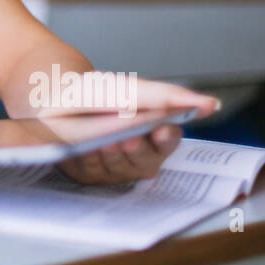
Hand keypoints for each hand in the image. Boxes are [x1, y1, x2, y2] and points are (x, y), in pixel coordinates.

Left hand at [43, 76, 219, 184]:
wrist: (54, 96)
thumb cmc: (98, 92)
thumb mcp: (130, 90)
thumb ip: (167, 96)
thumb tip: (211, 105)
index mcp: (153, 135)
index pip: (167, 141)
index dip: (166, 139)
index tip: (164, 129)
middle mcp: (135, 157)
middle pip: (144, 160)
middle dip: (137, 150)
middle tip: (130, 139)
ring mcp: (112, 169)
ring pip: (116, 167)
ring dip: (111, 155)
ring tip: (106, 142)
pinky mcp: (88, 175)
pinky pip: (89, 171)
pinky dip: (86, 159)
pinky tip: (82, 150)